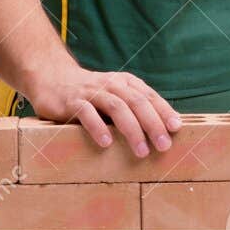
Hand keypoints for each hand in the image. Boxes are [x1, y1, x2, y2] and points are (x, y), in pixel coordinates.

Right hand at [22, 63, 181, 156]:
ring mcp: (91, 92)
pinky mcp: (72, 101)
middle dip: (153, 124)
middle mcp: (111, 84)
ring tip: (142, 151)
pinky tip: (106, 142)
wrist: (52, 78)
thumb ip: (134, 109)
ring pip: (116, 107)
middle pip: (136, 102)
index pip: (148, 96)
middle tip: (164, 145)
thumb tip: (164, 131)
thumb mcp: (115, 96)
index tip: (176, 128)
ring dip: (132, 129)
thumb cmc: (91, 94)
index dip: (164, 111)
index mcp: (125, 83)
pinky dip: (98, 127)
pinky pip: (87, 113)